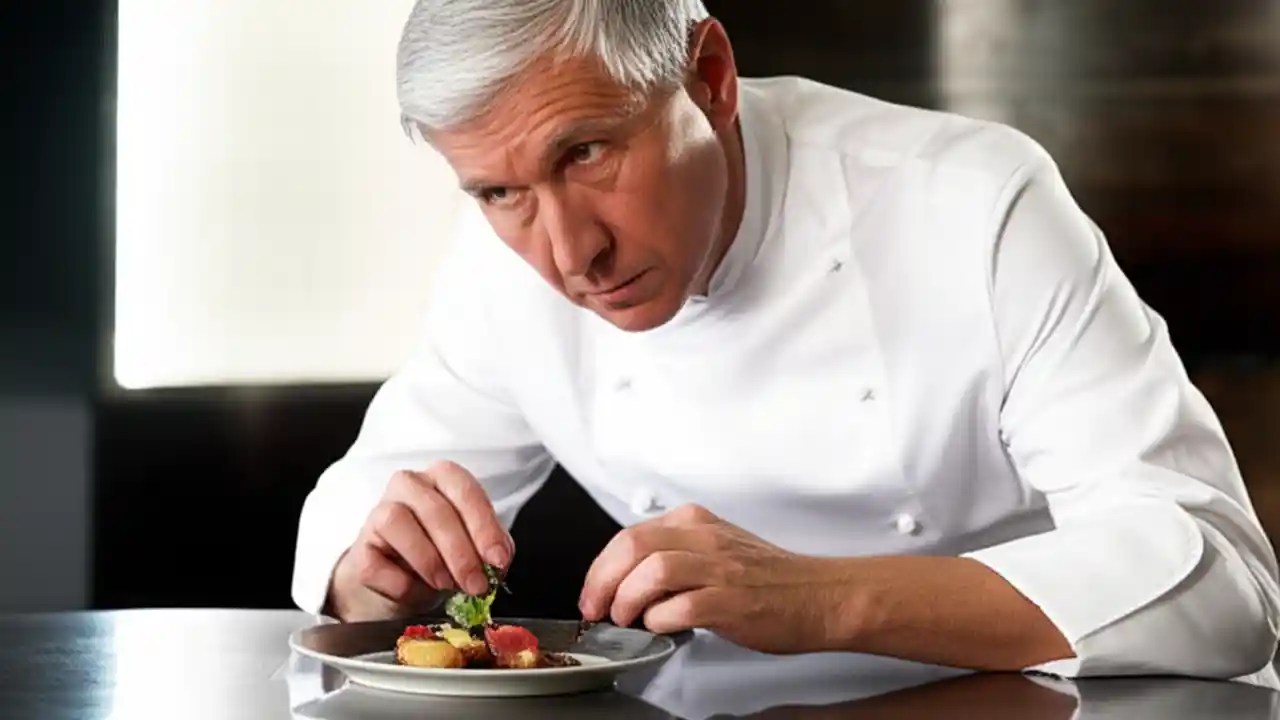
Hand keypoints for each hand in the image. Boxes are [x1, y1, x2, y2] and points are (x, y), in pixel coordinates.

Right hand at [327, 461, 513, 621]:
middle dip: (461, 552)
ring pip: (398, 522)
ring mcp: (379, 512)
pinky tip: (415, 591)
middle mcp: (409, 485)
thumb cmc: (442, 555)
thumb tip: (497, 561)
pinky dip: (401, 583)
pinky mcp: (361, 548)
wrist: (398, 584)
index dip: (484, 526)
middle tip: (475, 585)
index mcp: (443, 478)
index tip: (498, 560)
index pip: (465, 490)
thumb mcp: (475, 547)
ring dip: (429, 560)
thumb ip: (490, 548)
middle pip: (435, 509)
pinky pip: (376, 562)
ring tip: (446, 585)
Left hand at [578, 504, 848, 653]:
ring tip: (627, 619)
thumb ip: (673, 555)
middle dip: (603, 581)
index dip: (600, 568)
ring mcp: (721, 569)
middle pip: (633, 546)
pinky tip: (662, 627)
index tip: (593, 593)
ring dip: (628, 599)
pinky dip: (661, 619)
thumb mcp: (715, 549)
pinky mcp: (734, 601)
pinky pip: (683, 606)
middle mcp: (706, 539)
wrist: (822, 595)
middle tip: (598, 608)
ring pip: (653, 570)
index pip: (629, 535)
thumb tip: (625, 581)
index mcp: (696, 523)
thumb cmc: (769, 580)